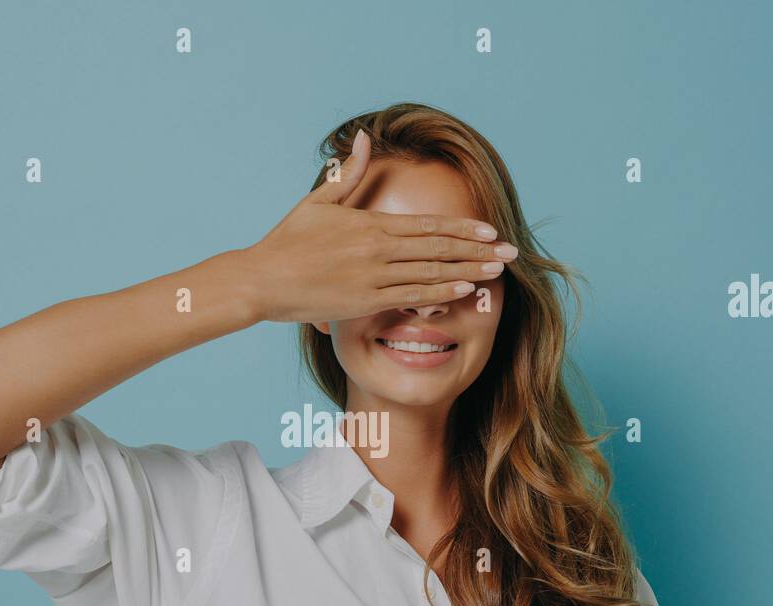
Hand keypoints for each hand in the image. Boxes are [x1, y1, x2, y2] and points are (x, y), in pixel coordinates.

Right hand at [237, 129, 516, 324]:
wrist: (261, 280)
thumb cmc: (287, 243)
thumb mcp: (319, 202)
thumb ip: (348, 174)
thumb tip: (364, 137)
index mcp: (369, 224)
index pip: (427, 225)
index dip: (462, 228)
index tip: (489, 229)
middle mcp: (378, 249)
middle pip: (438, 248)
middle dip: (478, 250)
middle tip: (510, 252)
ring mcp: (373, 277)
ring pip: (432, 273)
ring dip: (469, 271)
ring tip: (498, 271)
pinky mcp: (365, 301)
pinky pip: (411, 296)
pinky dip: (440, 292)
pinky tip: (466, 290)